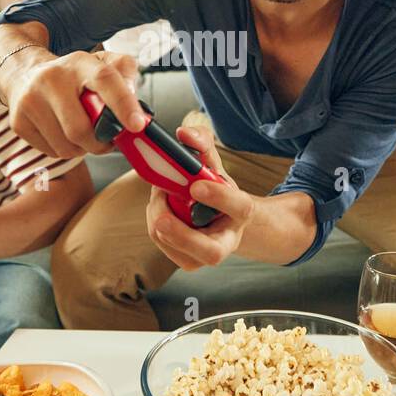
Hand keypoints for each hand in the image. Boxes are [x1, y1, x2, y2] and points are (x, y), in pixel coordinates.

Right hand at [5, 49, 144, 158]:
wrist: (25, 74)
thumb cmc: (74, 77)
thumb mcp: (102, 65)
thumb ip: (126, 77)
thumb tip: (138, 109)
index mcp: (79, 63)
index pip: (105, 80)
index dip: (123, 104)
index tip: (137, 125)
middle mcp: (51, 79)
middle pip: (80, 129)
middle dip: (100, 142)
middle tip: (107, 139)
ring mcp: (30, 101)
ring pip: (67, 146)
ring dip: (83, 148)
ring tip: (82, 133)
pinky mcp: (18, 122)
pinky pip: (52, 152)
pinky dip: (65, 149)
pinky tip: (63, 133)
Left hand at [145, 126, 255, 270]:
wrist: (218, 217)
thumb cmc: (215, 188)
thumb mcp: (213, 164)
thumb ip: (202, 144)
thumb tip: (183, 134)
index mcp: (241, 212)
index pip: (239, 207)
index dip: (219, 197)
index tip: (196, 186)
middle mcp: (229, 240)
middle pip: (212, 252)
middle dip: (183, 236)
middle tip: (161, 218)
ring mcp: (207, 256)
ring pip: (179, 249)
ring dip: (160, 218)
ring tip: (159, 193)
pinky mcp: (188, 262)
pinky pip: (164, 246)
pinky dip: (154, 224)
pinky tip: (160, 208)